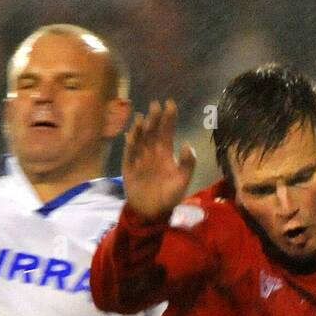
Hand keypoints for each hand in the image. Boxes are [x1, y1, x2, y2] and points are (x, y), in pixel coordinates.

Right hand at [121, 99, 196, 223]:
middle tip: (156, 105)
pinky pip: (129, 152)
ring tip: (143, 118)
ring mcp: (139, 157)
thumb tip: (186, 144)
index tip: (170, 103)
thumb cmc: (168, 196)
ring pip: (140, 138)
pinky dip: (130, 143)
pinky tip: (131, 135)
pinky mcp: (129, 166)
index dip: (169, 118)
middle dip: (154, 118)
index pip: (167, 131)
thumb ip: (187, 164)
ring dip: (141, 128)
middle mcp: (151, 151)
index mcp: (165, 153)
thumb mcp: (182, 181)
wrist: (151, 212)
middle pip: (152, 131)